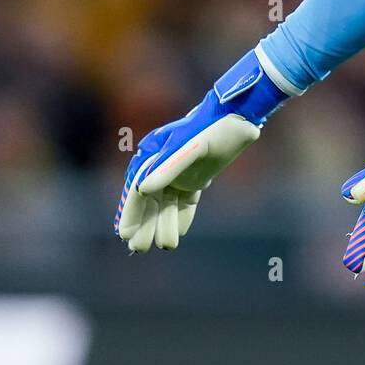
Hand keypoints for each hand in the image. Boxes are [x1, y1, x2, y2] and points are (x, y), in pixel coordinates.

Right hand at [114, 49, 291, 252]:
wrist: (238, 116)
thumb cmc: (212, 128)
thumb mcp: (191, 147)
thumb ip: (167, 168)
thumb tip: (141, 188)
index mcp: (154, 154)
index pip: (138, 190)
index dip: (131, 212)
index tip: (125, 235)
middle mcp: (163, 164)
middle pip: (151, 200)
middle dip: (146, 224)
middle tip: (141, 248)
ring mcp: (181, 171)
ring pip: (168, 204)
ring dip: (165, 223)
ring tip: (166, 245)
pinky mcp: (197, 177)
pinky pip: (186, 201)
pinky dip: (183, 215)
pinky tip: (180, 232)